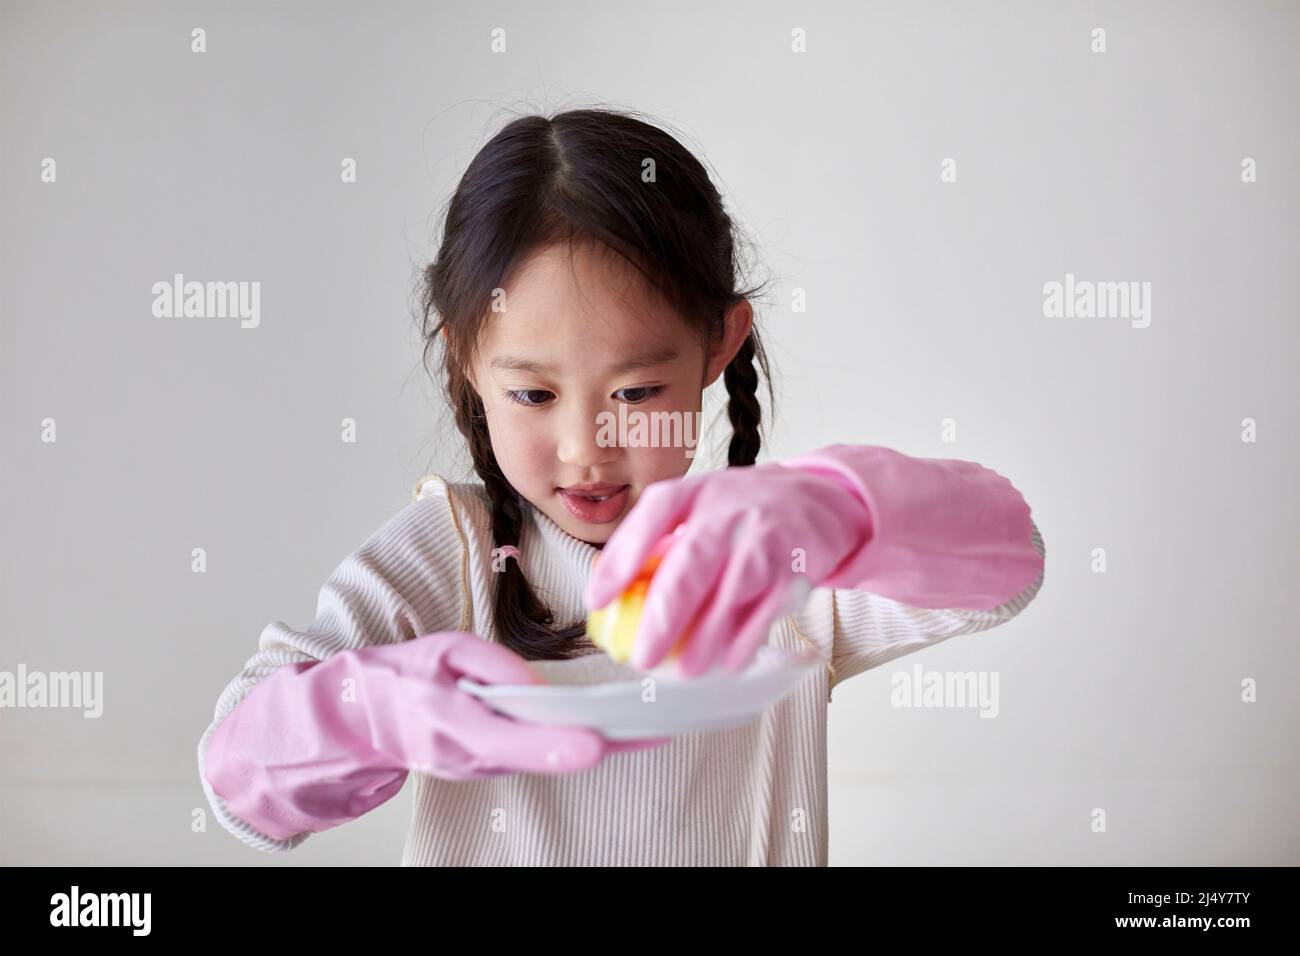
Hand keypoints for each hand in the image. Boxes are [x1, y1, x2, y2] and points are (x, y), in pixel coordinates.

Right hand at [376, 631, 670, 778]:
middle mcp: (473, 757)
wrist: (365, 716)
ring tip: (650, 726)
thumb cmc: (405, 675)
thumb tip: (542, 689)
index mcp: (455, 723)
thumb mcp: (445, 651)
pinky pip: (540, 756)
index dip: (559, 745)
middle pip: (546, 757)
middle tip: (657, 732)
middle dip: (602, 745)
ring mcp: (483, 767)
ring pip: (548, 759)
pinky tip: (614, 729)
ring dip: (597, 745)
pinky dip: (574, 744)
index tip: (598, 742)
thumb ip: (495, 666)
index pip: (514, 741)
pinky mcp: (492, 766)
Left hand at [584, 463, 869, 676]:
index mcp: (691, 494)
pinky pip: (769, 608)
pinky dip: (747, 639)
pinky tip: (729, 662)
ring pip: (732, 591)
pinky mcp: (795, 565)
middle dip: (663, 617)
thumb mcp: (695, 507)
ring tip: (685, 670)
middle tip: (643, 657)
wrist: (815, 498)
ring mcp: (764, 538)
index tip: (597, 601)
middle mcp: (727, 512)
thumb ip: (655, 541)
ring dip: (707, 637)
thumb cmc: (740, 510)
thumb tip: (607, 590)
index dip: (621, 560)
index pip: (651, 519)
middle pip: (690, 564)